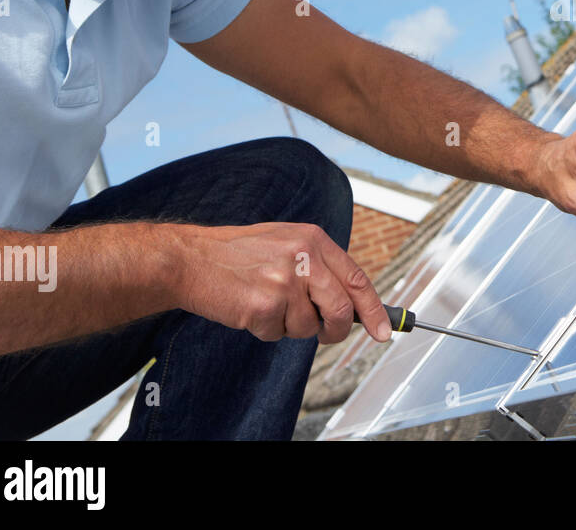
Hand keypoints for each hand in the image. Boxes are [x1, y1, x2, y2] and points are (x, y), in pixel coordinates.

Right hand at [168, 221, 394, 344]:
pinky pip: (278, 334)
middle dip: (336, 330)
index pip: (356, 279)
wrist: (190, 259)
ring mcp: (284, 282)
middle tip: (325, 333)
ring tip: (267, 303)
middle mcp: (303, 257)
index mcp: (313, 239)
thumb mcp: (286, 242)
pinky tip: (249, 308)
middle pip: (341, 310)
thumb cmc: (239, 254)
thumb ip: (319, 266)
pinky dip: (266, 330)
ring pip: (307, 327)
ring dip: (289, 326)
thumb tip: (353, 303)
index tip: (384, 331)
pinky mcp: (263, 306)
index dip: (373, 309)